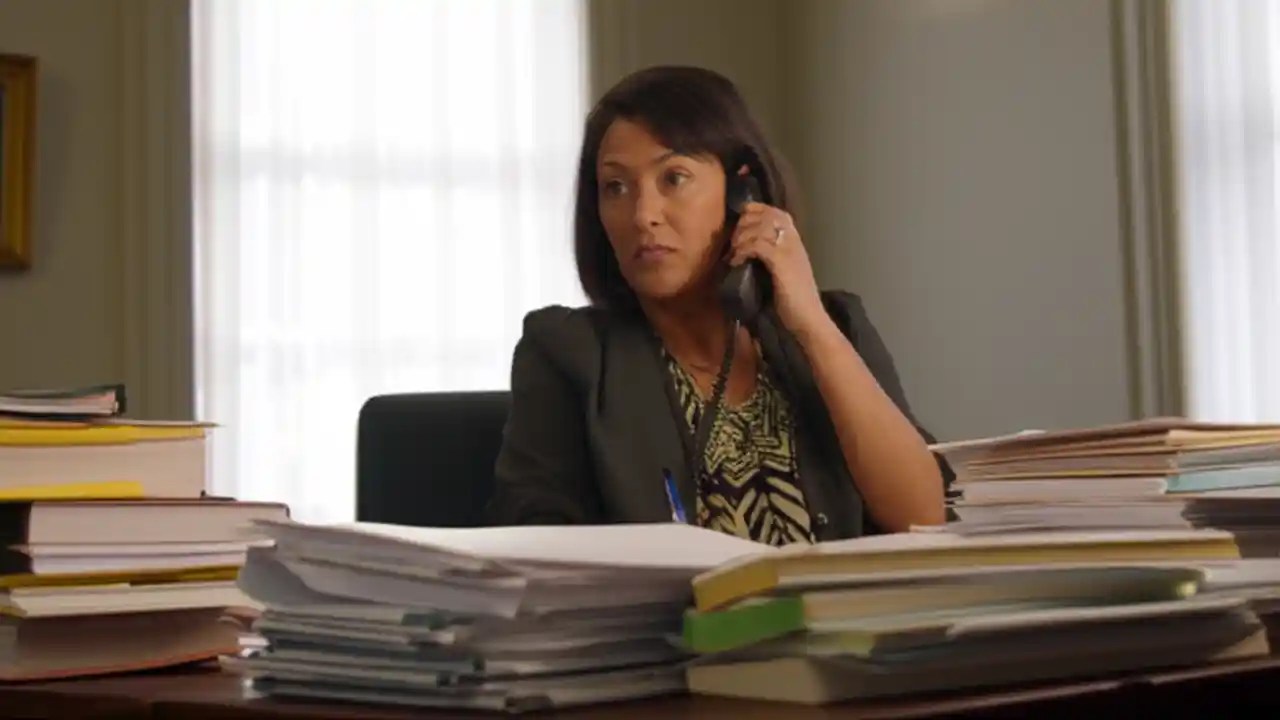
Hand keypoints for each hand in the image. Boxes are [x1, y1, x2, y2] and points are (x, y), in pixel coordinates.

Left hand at [728, 202, 832, 340]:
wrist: (808, 318)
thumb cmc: (794, 300)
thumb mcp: (783, 272)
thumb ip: (772, 257)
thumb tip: (748, 249)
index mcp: (795, 241)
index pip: (776, 212)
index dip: (755, 210)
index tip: (739, 221)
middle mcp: (794, 240)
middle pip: (766, 214)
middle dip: (744, 223)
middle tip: (733, 241)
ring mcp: (789, 249)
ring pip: (760, 227)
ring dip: (741, 236)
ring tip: (733, 252)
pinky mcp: (781, 261)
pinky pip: (757, 244)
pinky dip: (743, 250)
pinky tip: (736, 262)